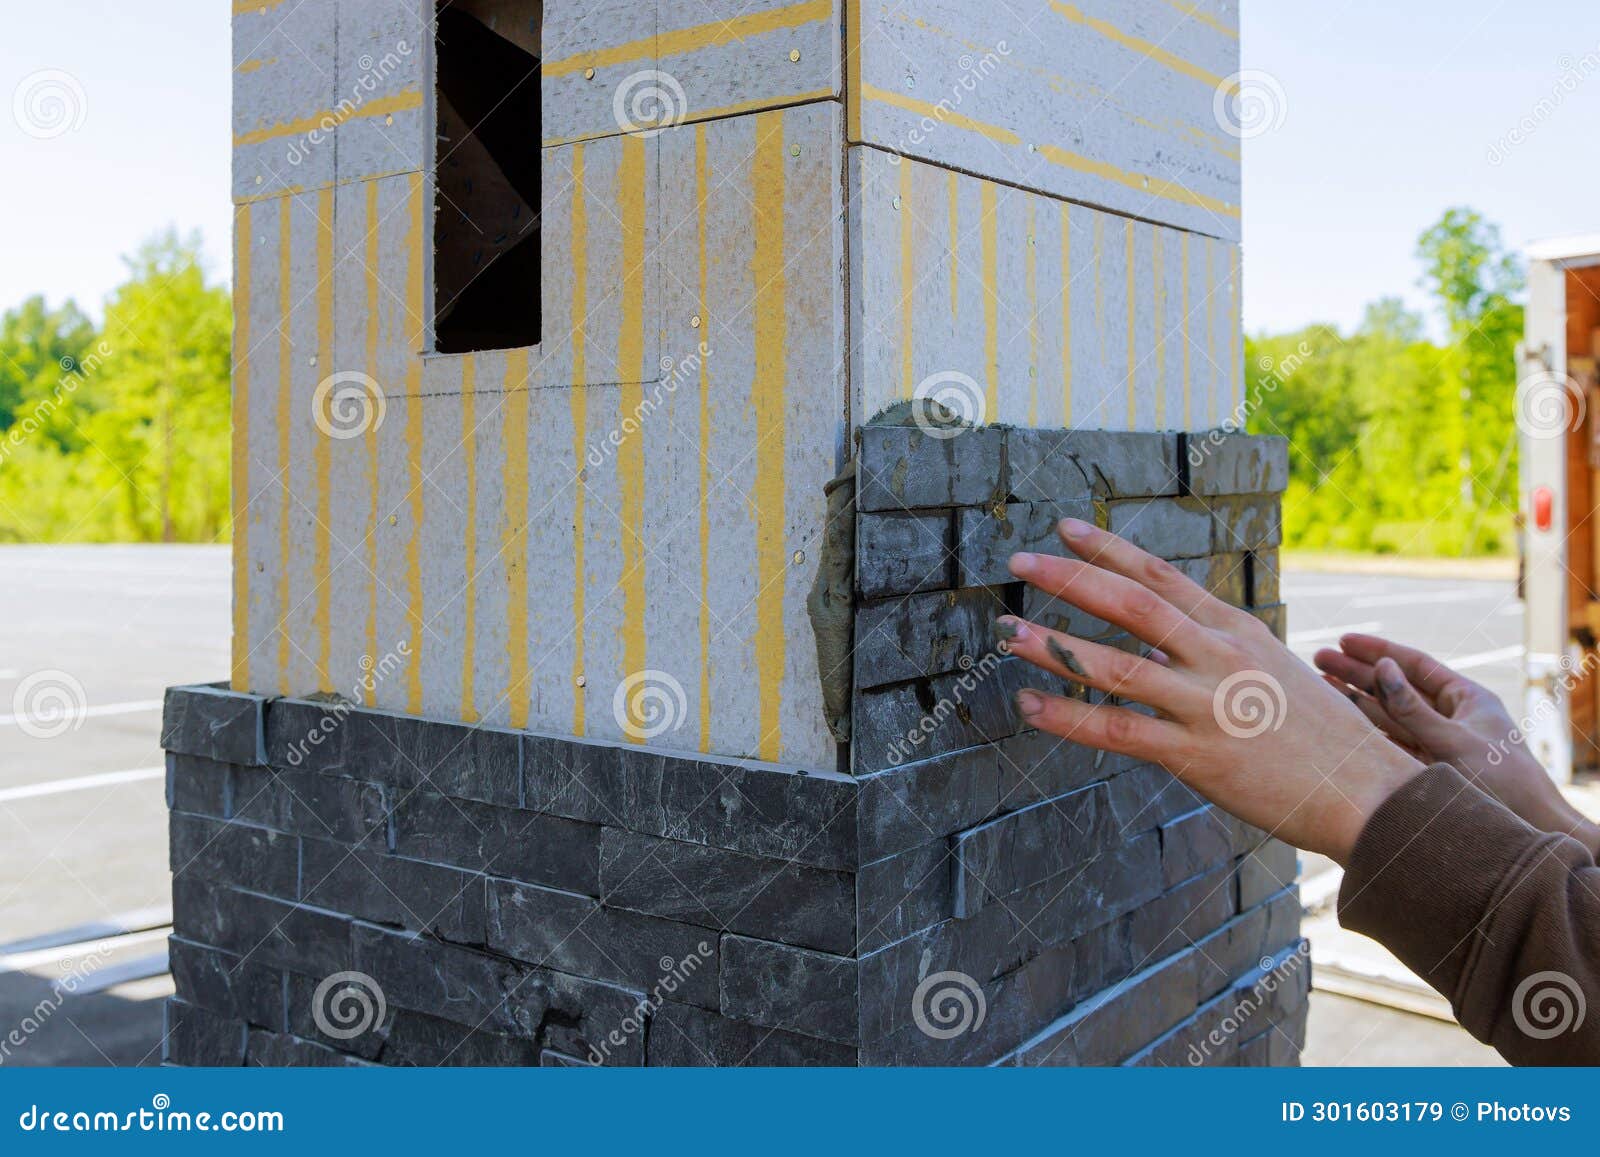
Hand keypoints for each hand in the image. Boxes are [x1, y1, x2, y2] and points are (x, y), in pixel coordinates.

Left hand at [999, 519, 1421, 864]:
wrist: (1366, 790)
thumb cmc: (1319, 733)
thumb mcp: (1270, 668)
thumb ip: (1214, 647)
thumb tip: (1158, 638)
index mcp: (1235, 630)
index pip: (1162, 576)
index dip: (1109, 549)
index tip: (1065, 527)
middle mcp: (1218, 657)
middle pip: (1132, 604)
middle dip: (1071, 578)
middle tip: (1020, 560)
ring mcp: (1206, 706)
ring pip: (1117, 667)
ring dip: (1056, 648)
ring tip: (1008, 634)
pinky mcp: (1196, 756)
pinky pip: (1118, 733)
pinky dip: (1069, 718)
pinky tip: (1030, 705)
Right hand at [1314, 634, 1599, 853]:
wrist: (1526, 829)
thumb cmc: (1503, 782)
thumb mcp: (1455, 742)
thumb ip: (1414, 709)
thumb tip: (1384, 669)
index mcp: (1467, 700)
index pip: (1416, 665)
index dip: (1378, 651)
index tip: (1344, 641)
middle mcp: (1449, 717)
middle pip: (1397, 686)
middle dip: (1358, 672)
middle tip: (1320, 658)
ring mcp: (1435, 743)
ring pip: (1389, 714)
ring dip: (1356, 700)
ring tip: (1321, 685)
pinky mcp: (1424, 768)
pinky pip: (1390, 742)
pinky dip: (1365, 731)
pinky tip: (1340, 721)